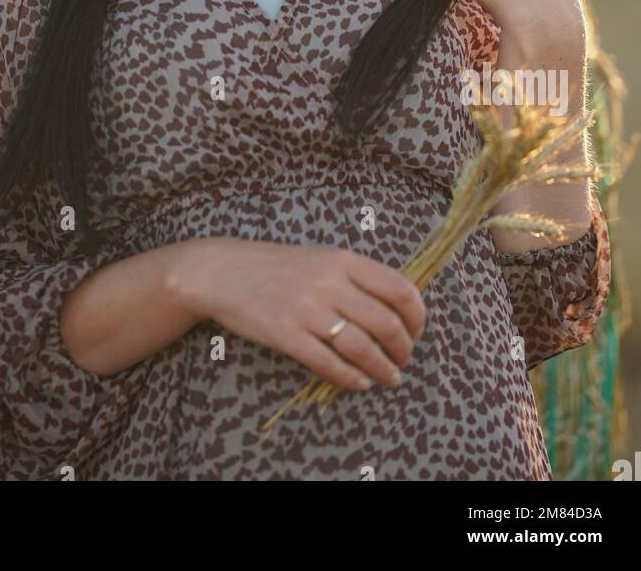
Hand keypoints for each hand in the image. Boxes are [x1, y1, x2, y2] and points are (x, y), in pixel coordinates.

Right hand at [173, 237, 425, 392]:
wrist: (223, 272)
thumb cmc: (276, 266)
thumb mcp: (320, 259)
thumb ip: (355, 277)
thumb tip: (396, 307)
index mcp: (342, 260)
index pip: (399, 288)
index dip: (416, 315)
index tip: (417, 331)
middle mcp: (329, 283)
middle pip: (385, 323)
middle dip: (403, 348)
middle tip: (403, 359)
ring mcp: (307, 310)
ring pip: (362, 347)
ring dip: (383, 368)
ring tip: (389, 377)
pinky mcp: (286, 335)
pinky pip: (329, 363)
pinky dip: (351, 378)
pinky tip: (359, 383)